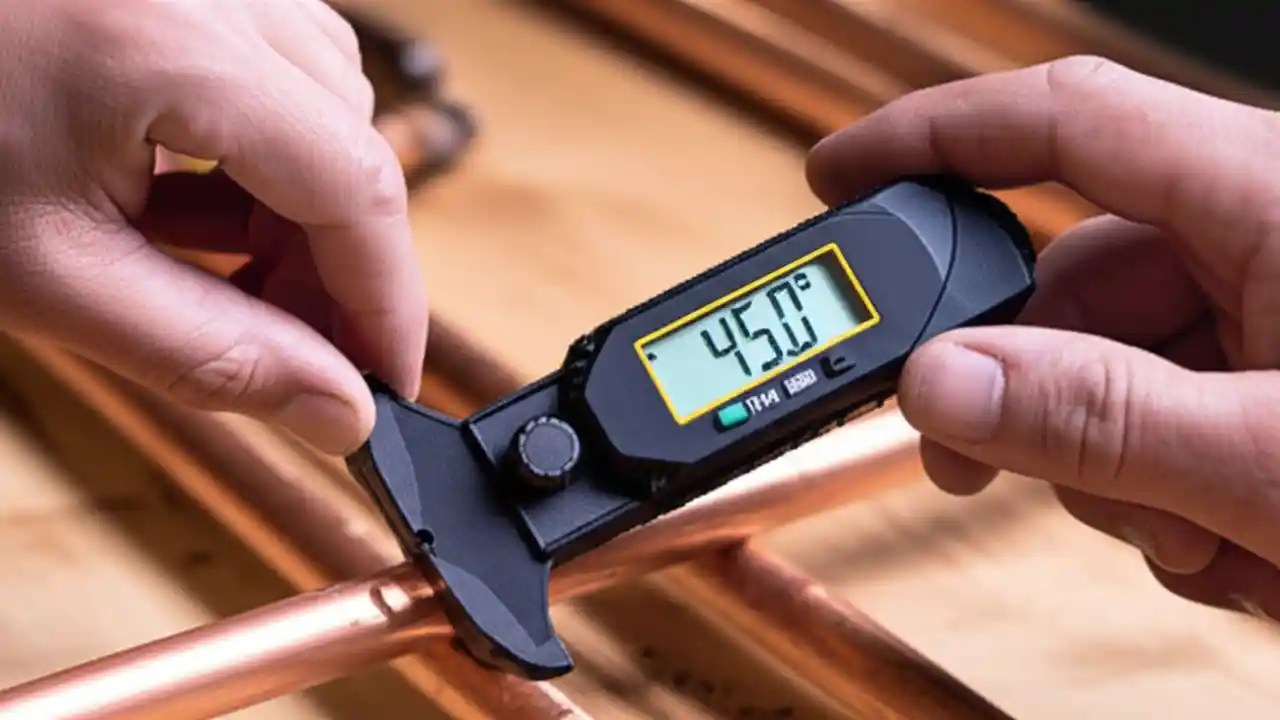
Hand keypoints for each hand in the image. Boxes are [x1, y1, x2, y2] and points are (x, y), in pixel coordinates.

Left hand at [0, 0, 425, 453]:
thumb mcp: (46, 275)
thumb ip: (208, 355)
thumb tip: (335, 409)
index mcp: (175, 43)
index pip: (357, 188)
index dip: (388, 303)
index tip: (384, 384)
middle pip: (351, 146)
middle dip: (335, 265)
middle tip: (291, 350)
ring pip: (323, 107)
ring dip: (296, 207)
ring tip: (221, 272)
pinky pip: (273, 67)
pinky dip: (256, 150)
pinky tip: (194, 202)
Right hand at [807, 56, 1279, 619]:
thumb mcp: (1277, 461)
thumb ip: (1096, 417)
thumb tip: (943, 383)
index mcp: (1273, 200)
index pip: (1060, 121)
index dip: (934, 138)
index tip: (841, 172)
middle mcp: (1270, 245)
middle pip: (1075, 286)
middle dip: (1027, 390)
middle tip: (967, 455)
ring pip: (1121, 375)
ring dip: (1119, 473)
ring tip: (1202, 544)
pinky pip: (1179, 424)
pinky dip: (1177, 498)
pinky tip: (1243, 553)